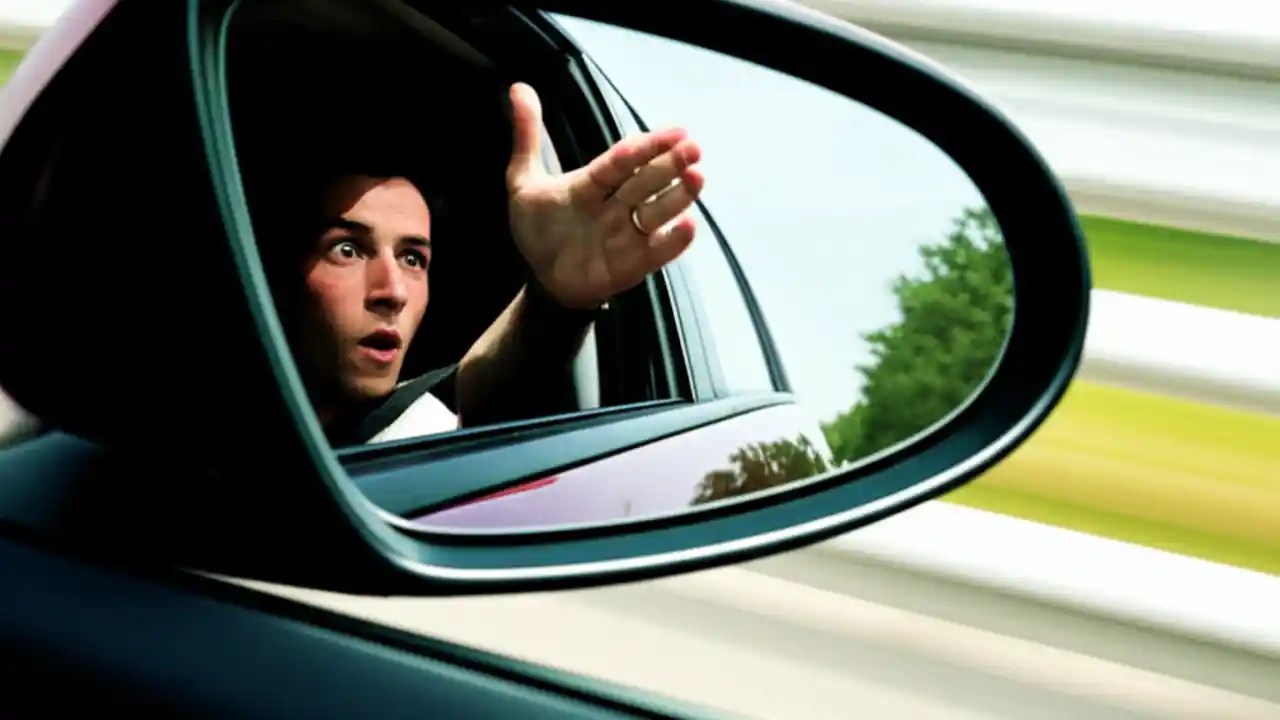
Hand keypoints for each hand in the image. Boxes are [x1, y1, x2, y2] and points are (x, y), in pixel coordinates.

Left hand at [504, 82, 704, 309]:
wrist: (542, 280)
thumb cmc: (539, 230)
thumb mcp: (524, 183)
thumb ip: (528, 138)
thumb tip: (517, 88)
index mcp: (592, 183)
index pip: (620, 161)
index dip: (644, 146)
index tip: (674, 131)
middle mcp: (616, 204)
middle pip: (644, 182)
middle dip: (668, 164)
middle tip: (692, 148)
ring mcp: (627, 234)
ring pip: (656, 212)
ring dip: (677, 196)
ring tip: (696, 178)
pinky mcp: (635, 264)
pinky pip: (658, 251)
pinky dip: (674, 240)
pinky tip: (688, 224)